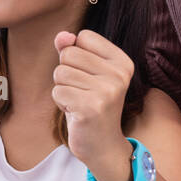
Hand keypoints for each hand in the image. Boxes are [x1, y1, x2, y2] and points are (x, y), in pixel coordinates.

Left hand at [51, 29, 134, 180]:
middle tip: (82, 93)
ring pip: (60, 72)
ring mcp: (107, 92)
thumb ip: (72, 49)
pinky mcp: (91, 107)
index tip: (89, 77)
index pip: (83, 37)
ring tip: (79, 102)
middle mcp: (119, 75)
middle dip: (66, 73)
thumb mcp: (85, 72)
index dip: (76, 56)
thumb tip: (62, 35)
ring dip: (63, 89)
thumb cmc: (91, 104)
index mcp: (122, 62)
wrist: (102, 145)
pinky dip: (61, 103)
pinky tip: (76, 113)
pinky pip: (58, 91)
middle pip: (69, 54)